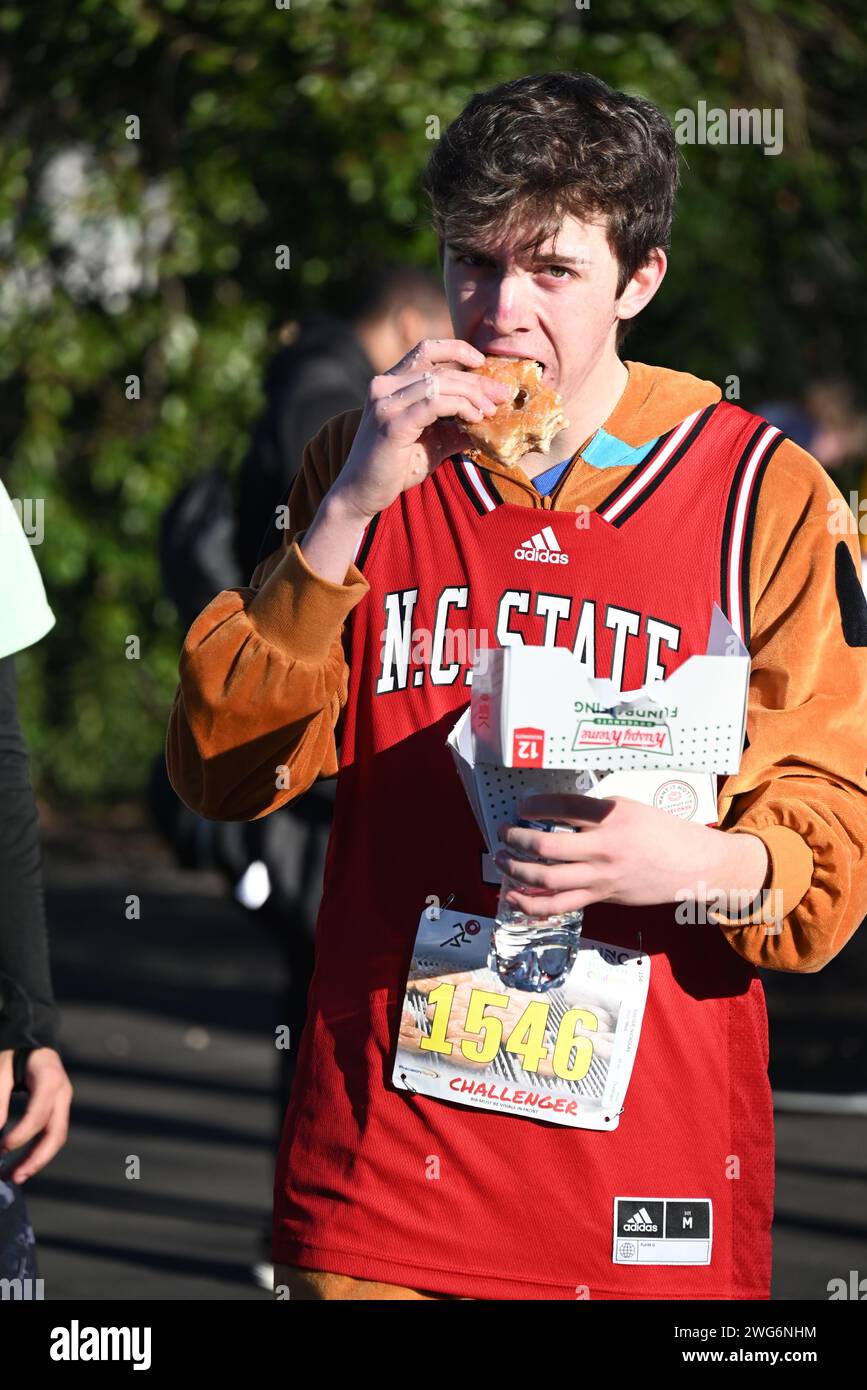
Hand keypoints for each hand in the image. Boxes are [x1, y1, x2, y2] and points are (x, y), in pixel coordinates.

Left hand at [0, 1047, 72, 1182]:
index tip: (1, 1149)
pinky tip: (21, 1165)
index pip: (39, 1114)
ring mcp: (64, 1103)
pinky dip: (38, 1153)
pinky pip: (52, 1136)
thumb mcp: (1, 1073)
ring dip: (37, 1161)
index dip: (22, 1135)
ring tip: (14, 1178)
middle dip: (36, 1158)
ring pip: (57, 1138)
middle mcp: (62, 1093)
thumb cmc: (14, 1058)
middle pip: (56, 1132)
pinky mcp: (59, 1111)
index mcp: (49, 1079)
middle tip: (15, 1178)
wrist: (33, 1047)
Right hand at [332, 337, 512, 521]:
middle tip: (502, 395)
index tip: (481, 363)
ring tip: (490, 411)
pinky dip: (460, 407)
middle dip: (477, 381)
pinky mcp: (392, 423)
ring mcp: (385, 403)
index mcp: (389, 384)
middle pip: (440, 369)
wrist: (361, 494)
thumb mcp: (431, 442)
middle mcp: (384, 386)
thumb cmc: (394, 469)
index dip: (457, 350)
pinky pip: (435, 403)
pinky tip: (474, 419)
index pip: (425, 350)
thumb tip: (487, 419)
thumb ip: (454, 427)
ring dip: (472, 394)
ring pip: (439, 383)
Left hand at [494, 793, 769, 919]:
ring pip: (548, 880)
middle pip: (547, 846)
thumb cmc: (662, 831)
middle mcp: (604, 848)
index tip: (521, 806)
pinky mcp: (602, 898)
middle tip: (503, 834)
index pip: (562, 807)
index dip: (534, 805)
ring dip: (516, 871)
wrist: (694, 865)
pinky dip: (533, 904)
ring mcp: (602, 877)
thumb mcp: (630, 807)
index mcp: (612, 817)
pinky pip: (561, 905)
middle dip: (516, 840)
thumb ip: (594, 810)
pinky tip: (516, 897)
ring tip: (502, 861)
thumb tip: (554, 812)